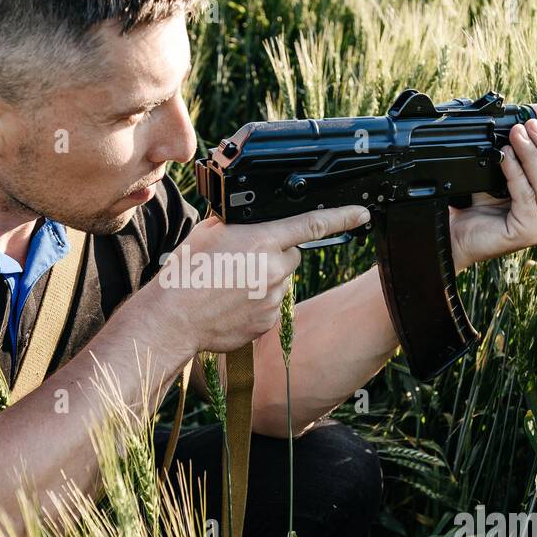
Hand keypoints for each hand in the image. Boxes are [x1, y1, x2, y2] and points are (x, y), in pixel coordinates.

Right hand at [147, 205, 369, 354]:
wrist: (174, 318)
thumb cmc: (187, 273)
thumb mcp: (209, 233)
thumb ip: (239, 224)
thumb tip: (250, 219)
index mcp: (261, 240)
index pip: (312, 224)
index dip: (342, 216)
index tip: (361, 214)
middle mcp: (273, 269)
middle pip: (292, 255)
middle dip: (275, 254)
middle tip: (244, 261)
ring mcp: (273, 298)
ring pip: (280, 282)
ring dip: (263, 280)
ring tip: (230, 286)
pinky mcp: (268, 322)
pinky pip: (270, 306)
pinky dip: (256, 303)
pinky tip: (232, 304)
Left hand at [448, 118, 536, 271]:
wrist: (458, 232)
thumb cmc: (482, 204)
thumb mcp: (510, 176)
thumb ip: (526, 159)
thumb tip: (530, 129)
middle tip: (531, 126)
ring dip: (531, 153)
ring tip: (516, 135)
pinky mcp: (528, 231)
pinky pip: (526, 193)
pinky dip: (515, 170)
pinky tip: (504, 156)